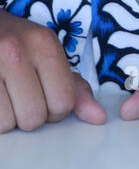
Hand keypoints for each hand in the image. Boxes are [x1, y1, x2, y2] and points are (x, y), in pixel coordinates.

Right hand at [0, 8, 106, 131]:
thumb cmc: (17, 45)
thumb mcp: (48, 56)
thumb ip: (74, 88)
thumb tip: (98, 118)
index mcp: (44, 44)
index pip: (63, 102)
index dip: (55, 109)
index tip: (44, 96)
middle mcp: (16, 51)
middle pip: (34, 117)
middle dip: (29, 115)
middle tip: (20, 96)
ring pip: (8, 124)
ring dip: (7, 118)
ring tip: (4, 95)